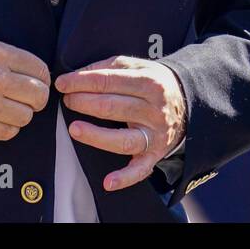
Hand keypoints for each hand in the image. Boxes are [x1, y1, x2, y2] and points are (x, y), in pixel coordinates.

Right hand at [0, 39, 49, 140]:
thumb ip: (8, 59)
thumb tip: (38, 76)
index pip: (40, 70)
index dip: (42, 80)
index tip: (36, 85)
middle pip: (38, 95)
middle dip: (36, 101)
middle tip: (26, 102)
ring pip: (24, 117)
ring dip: (20, 116)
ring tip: (7, 110)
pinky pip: (6, 133)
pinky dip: (6, 129)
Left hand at [56, 55, 186, 191]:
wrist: (188, 102)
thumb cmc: (153, 82)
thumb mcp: (137, 66)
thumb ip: (108, 67)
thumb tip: (77, 75)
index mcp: (149, 82)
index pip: (108, 81)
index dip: (81, 82)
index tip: (61, 84)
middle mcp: (153, 109)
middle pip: (112, 107)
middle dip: (83, 103)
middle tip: (67, 101)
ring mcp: (154, 134)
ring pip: (122, 139)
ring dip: (96, 136)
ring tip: (74, 128)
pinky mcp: (155, 154)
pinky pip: (140, 169)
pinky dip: (124, 178)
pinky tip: (107, 182)